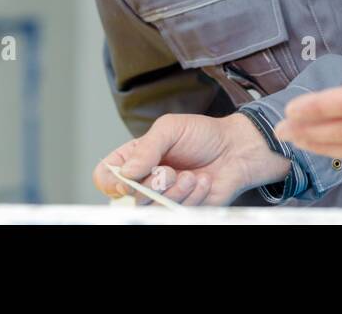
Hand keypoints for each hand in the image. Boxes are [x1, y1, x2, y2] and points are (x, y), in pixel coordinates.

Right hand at [94, 113, 290, 206]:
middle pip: (129, 196)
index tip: (127, 177)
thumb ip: (146, 148)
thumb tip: (125, 173)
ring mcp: (164, 197)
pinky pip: (177, 212)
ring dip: (174, 190)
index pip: (105, 176)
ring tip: (191, 175)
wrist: (236, 148)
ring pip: (152, 208)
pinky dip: (192, 196)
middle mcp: (146, 180)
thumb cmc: (203, 135)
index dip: (111, 181)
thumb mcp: (170, 129)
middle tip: (171, 169)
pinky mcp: (183, 210)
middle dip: (152, 182)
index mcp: (135, 157)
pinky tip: (202, 182)